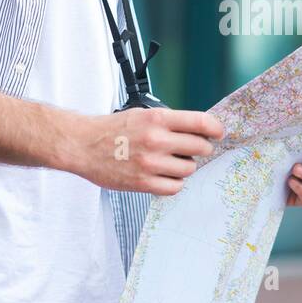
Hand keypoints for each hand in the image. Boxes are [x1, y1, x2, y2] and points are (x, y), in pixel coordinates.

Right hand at [66, 108, 223, 195]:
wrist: (83, 145)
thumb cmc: (112, 130)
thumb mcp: (142, 115)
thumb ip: (169, 122)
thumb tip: (198, 130)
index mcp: (157, 119)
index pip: (200, 122)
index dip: (215, 128)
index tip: (219, 133)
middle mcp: (156, 140)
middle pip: (200, 148)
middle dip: (200, 149)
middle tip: (192, 150)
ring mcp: (150, 163)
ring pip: (189, 169)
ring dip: (184, 167)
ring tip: (170, 162)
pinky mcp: (143, 183)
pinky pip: (174, 187)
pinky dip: (173, 183)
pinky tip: (164, 176)